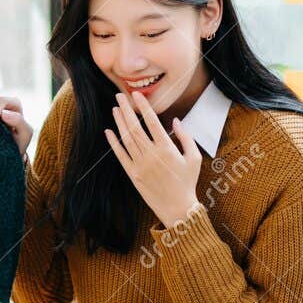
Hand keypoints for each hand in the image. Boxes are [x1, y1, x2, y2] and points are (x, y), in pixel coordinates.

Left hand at [104, 89, 202, 230]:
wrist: (177, 207)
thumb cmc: (187, 181)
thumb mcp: (194, 158)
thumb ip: (186, 137)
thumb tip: (175, 121)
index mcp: (167, 149)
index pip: (152, 122)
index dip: (143, 106)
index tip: (136, 95)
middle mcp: (151, 155)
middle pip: (135, 127)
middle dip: (126, 110)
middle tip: (119, 96)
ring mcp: (140, 165)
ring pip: (127, 139)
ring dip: (119, 122)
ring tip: (115, 109)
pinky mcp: (133, 174)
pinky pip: (121, 156)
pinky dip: (114, 143)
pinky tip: (108, 132)